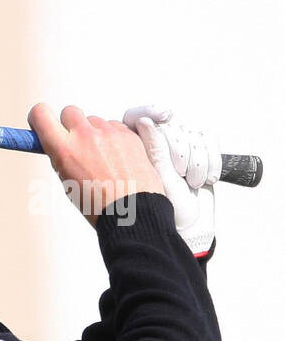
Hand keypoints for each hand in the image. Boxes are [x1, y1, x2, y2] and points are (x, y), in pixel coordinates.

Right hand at [28, 104, 163, 227]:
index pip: (41, 114)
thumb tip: (57, 141)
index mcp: (65, 150)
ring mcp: (109, 133)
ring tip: (100, 157)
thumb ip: (60, 156)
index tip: (42, 122)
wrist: (132, 210)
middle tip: (75, 142)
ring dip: (93, 133)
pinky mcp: (128, 134)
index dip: (39, 117)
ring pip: (94, 121)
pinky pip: (114, 126)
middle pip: (70, 112)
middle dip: (69, 124)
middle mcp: (86, 136)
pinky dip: (112, 138)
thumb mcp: (67, 181)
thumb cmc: (98, 203)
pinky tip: (116, 157)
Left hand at [121, 105, 215, 255]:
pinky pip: (208, 139)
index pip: (138, 116)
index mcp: (131, 151)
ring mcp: (177, 147)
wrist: (182, 229)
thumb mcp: (148, 181)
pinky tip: (204, 180)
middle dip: (179, 148)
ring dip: (196, 159)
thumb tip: (139, 121)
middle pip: (171, 124)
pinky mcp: (199, 152)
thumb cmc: (155, 212)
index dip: (151, 111)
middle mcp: (154, 145)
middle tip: (179, 173)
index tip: (164, 116)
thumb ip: (148, 150)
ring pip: (192, 132)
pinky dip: (210, 160)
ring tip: (190, 182)